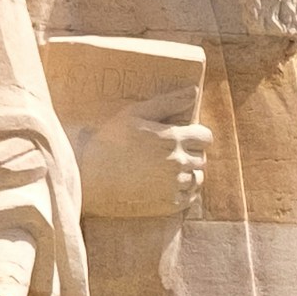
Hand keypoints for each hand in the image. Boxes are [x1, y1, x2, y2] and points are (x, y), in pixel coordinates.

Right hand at [78, 95, 210, 220]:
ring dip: (189, 172)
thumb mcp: (135, 113)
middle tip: (170, 153)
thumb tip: (193, 91)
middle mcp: (178, 162)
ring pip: (197, 178)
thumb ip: (167, 102)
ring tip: (169, 169)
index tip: (184, 137)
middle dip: (191, 153)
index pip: (206, 137)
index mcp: (172, 138)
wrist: (90, 174)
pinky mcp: (168, 204)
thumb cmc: (110, 140)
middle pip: (202, 157)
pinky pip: (190, 197)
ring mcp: (174, 185)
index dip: (197, 136)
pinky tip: (169, 185)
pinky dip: (185, 191)